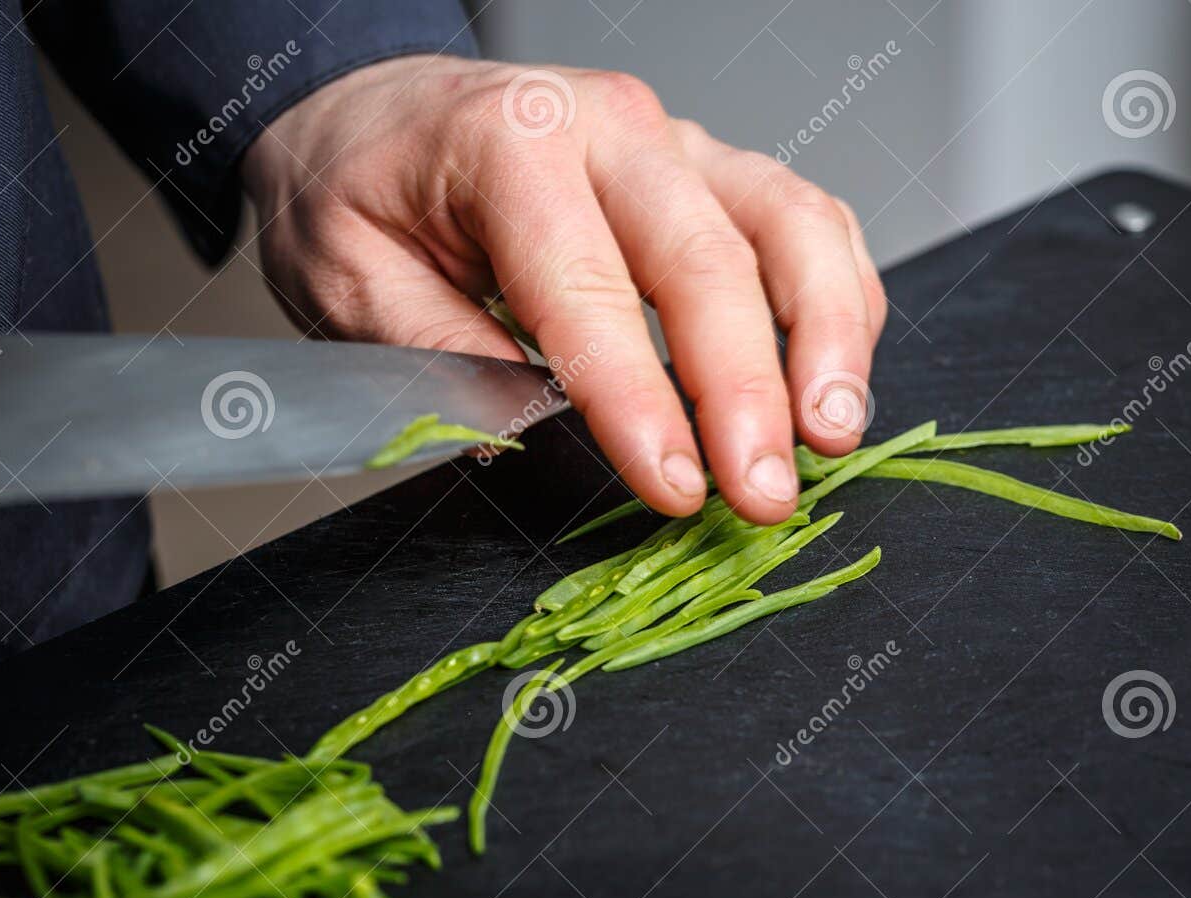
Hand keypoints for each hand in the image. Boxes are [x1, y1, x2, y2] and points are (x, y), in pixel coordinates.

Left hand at [241, 56, 885, 523]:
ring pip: (789, 226)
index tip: (674, 486)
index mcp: (510, 147)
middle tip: (764, 494)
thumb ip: (440, 354)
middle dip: (748, 390)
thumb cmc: (362, 190)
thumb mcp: (350, 280)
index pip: (589, 288)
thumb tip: (530, 434)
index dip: (639, 401)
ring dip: (828, 338)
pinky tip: (834, 379)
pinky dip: (840, 300)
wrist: (377, 110)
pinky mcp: (716, 170)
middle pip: (709, 258)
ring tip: (832, 436)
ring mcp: (678, 143)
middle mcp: (611, 128)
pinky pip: (806, 223)